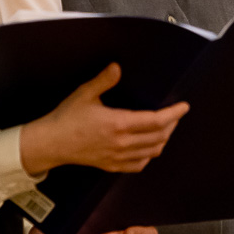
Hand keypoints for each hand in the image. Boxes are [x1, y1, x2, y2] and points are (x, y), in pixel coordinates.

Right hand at [20, 63, 188, 175]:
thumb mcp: (85, 93)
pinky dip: (149, 155)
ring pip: (152, 152)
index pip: (155, 121)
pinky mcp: (111, 166)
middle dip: (172, 124)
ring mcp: (117, 157)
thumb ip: (104, 80)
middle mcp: (121, 143)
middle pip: (159, 137)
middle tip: (175, 113)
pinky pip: (138, 165)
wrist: (50, 144)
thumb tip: (117, 67)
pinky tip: (149, 146)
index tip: (183, 106)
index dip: (173, 114)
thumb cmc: (66, 118)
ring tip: (166, 127)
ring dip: (163, 139)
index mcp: (117, 124)